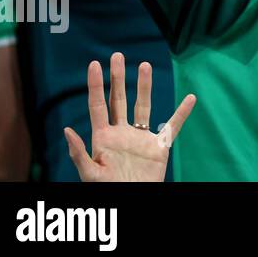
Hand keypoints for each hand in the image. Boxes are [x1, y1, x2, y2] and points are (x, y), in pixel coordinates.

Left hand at [62, 52, 195, 182]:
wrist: (132, 200)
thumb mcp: (90, 175)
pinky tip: (190, 99)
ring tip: (144, 65)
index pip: (98, 106)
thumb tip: (67, 130)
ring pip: (144, 106)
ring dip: (145, 86)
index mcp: (103, 138)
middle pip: (119, 99)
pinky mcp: (159, 147)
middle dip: (118, 78)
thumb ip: (80, 154)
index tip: (94, 64)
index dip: (96, 85)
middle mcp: (121, 133)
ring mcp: (141, 138)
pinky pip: (172, 127)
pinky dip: (182, 113)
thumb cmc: (108, 190)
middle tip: (117, 56)